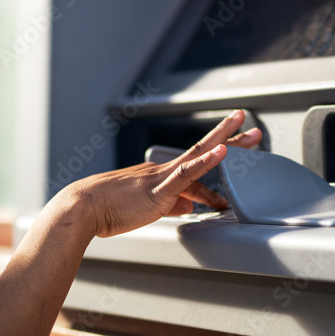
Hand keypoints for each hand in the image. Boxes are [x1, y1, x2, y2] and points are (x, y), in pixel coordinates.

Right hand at [61, 109, 261, 238]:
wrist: (84, 207)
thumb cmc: (107, 209)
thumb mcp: (145, 208)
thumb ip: (170, 204)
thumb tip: (189, 206)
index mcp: (160, 175)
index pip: (195, 165)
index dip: (218, 158)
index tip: (237, 152)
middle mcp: (163, 171)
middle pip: (203, 150)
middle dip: (230, 138)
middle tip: (251, 126)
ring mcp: (162, 178)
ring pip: (200, 155)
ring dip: (227, 141)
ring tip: (248, 131)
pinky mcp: (158, 191)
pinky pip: (186, 174)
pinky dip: (206, 162)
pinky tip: (222, 153)